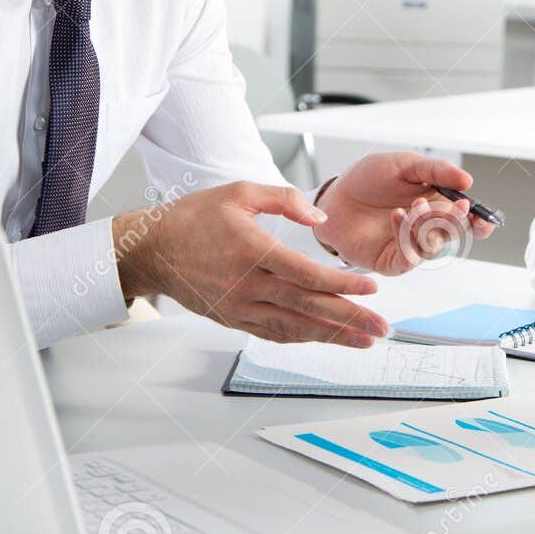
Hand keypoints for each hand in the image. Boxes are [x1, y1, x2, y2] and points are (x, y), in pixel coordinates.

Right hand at [113, 181, 387, 345]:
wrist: (153, 250)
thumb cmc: (194, 218)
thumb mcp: (240, 193)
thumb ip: (285, 199)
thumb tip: (321, 217)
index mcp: (253, 252)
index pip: (307, 275)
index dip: (342, 284)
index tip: (371, 288)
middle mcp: (248, 286)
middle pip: (308, 307)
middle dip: (349, 318)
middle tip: (381, 327)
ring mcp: (240, 308)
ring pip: (294, 327)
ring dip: (332, 336)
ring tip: (364, 340)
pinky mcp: (234, 319)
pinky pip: (274, 333)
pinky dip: (303, 337)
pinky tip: (326, 339)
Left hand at [313, 152, 496, 274]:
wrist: (336, 195)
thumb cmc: (369, 179)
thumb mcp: (405, 165)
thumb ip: (436, 171)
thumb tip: (467, 180)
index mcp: (438, 205)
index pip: (467, 220)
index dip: (479, 222)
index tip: (483, 218)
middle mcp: (428, 228)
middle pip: (455, 233)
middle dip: (456, 220)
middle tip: (455, 205)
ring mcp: (411, 246)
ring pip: (433, 245)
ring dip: (427, 225)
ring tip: (413, 205)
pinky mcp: (393, 261)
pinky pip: (409, 258)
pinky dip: (406, 237)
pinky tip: (397, 216)